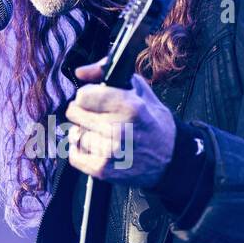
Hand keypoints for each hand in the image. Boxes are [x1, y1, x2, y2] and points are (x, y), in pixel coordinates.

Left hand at [64, 62, 175, 185]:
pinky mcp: (103, 170)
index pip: (83, 96)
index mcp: (130, 106)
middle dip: (84, 113)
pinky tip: (95, 147)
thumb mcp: (138, 89)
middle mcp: (119, 129)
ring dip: (84, 133)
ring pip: (75, 134)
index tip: (94, 100)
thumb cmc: (153, 122)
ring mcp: (110, 151)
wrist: (169, 158)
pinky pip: (74, 156)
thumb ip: (106, 73)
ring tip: (101, 134)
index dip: (87, 96)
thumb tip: (80, 72)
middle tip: (98, 117)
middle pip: (74, 114)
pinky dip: (80, 151)